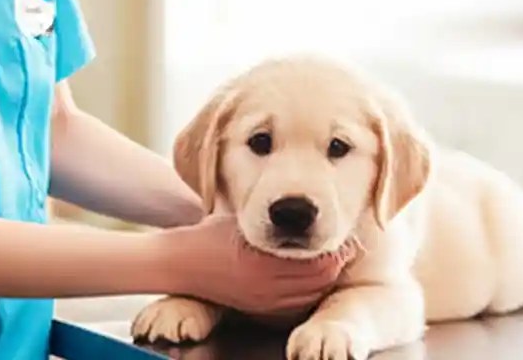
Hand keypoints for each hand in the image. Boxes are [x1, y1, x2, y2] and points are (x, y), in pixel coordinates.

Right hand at [163, 214, 357, 315]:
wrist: (182, 265)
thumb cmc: (209, 235)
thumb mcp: (242, 221)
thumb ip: (272, 221)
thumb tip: (305, 212)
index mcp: (263, 264)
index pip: (318, 262)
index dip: (334, 247)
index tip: (338, 229)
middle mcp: (266, 288)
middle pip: (321, 280)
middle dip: (334, 262)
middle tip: (341, 243)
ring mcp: (264, 302)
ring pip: (312, 293)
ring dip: (323, 277)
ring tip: (328, 256)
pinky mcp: (261, 309)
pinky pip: (298, 302)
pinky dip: (309, 289)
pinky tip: (308, 273)